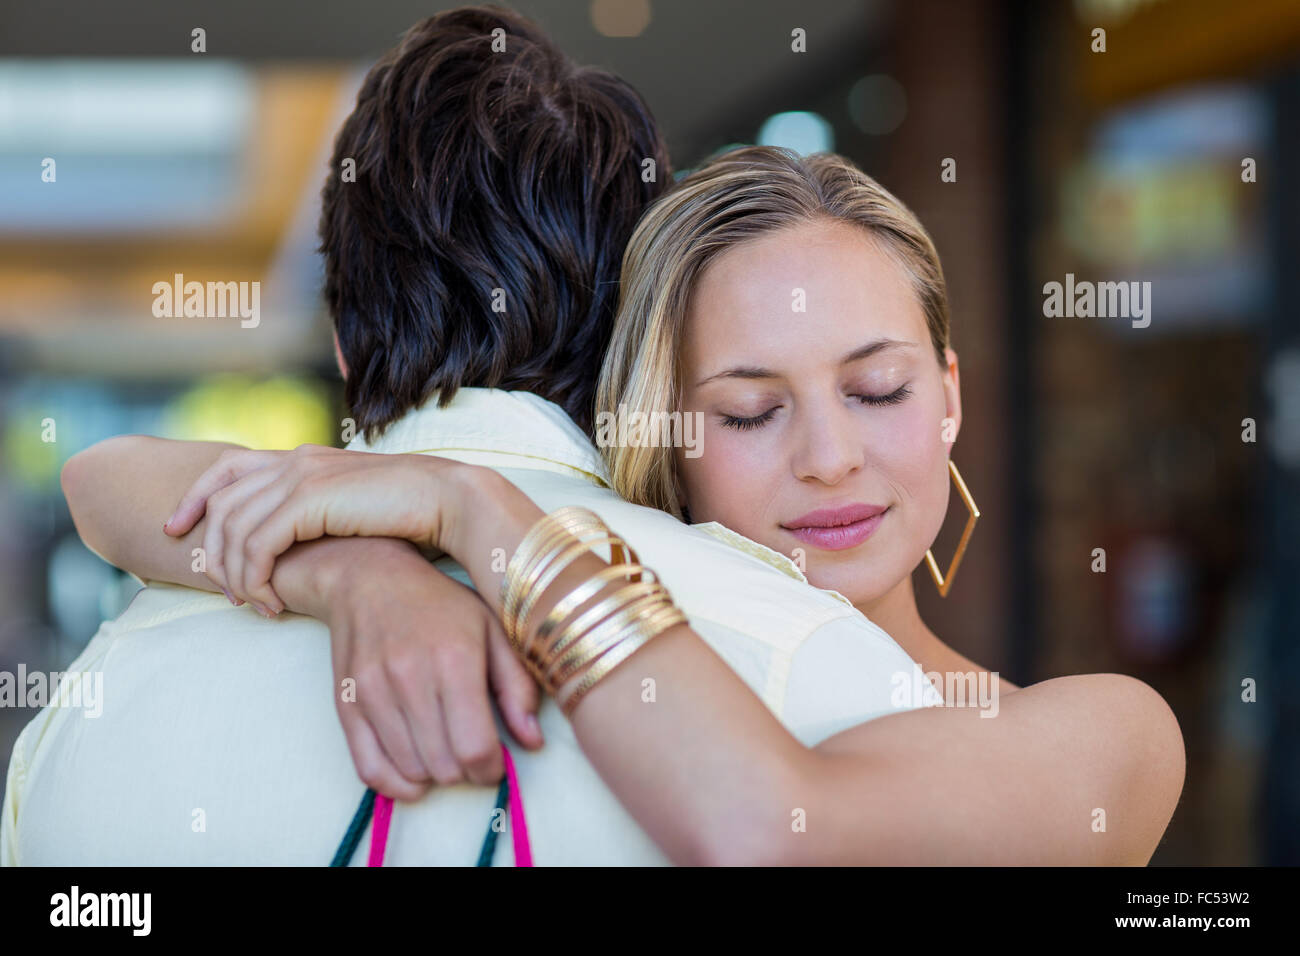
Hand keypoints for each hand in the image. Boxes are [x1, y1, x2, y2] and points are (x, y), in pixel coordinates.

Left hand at [164, 444, 455, 613]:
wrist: (447, 500)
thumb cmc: (412, 514)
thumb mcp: (352, 510)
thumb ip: (320, 516)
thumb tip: (297, 545)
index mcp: (303, 458)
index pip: (226, 468)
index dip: (194, 498)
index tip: (175, 529)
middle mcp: (294, 460)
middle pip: (220, 503)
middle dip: (210, 551)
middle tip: (223, 592)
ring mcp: (300, 476)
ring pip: (232, 529)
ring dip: (233, 574)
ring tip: (253, 604)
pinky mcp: (308, 500)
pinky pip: (255, 545)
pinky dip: (254, 579)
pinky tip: (272, 601)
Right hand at [305, 537, 543, 800]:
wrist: (370, 578)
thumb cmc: (441, 604)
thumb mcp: (493, 629)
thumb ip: (518, 687)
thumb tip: (533, 742)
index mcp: (455, 659)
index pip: (474, 747)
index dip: (492, 769)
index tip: (497, 762)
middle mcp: (410, 678)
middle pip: (444, 766)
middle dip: (467, 772)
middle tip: (472, 752)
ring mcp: (373, 693)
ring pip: (411, 770)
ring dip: (435, 774)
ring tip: (445, 750)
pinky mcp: (347, 705)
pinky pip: (369, 768)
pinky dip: (396, 784)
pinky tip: (415, 773)